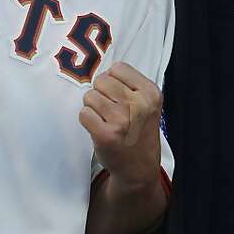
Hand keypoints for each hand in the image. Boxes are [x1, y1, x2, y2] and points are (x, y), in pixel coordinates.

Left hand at [81, 62, 163, 187]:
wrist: (139, 166)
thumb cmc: (139, 130)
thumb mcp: (148, 104)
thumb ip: (131, 85)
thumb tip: (103, 72)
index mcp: (151, 93)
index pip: (118, 68)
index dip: (113, 80)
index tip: (119, 95)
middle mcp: (138, 104)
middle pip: (101, 80)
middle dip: (101, 93)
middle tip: (110, 109)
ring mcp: (121, 120)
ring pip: (90, 96)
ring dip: (93, 107)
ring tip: (105, 119)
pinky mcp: (105, 135)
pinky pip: (83, 113)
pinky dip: (87, 120)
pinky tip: (99, 128)